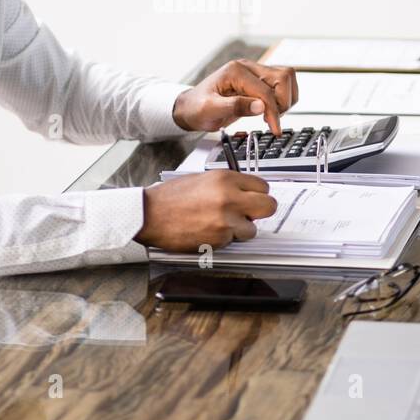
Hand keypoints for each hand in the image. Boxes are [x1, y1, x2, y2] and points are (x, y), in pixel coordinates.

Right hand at [136, 170, 276, 251]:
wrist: (150, 214)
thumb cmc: (171, 197)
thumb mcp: (202, 179)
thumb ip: (228, 184)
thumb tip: (246, 192)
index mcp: (225, 178)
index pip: (263, 186)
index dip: (257, 194)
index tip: (252, 198)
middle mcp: (229, 197)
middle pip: (269, 206)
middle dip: (260, 211)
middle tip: (248, 214)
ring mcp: (225, 220)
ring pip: (252, 229)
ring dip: (241, 229)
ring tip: (221, 223)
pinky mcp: (218, 239)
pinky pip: (233, 241)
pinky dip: (224, 239)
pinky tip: (208, 230)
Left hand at [171, 58, 298, 135]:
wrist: (191, 108)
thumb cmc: (197, 108)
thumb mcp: (211, 110)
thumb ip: (236, 106)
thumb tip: (261, 106)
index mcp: (235, 71)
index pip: (266, 90)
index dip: (273, 111)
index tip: (274, 128)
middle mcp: (247, 68)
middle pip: (283, 77)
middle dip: (282, 102)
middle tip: (272, 120)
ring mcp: (254, 73)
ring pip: (286, 78)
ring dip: (285, 99)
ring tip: (271, 115)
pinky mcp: (258, 81)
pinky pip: (281, 84)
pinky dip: (283, 98)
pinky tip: (270, 111)